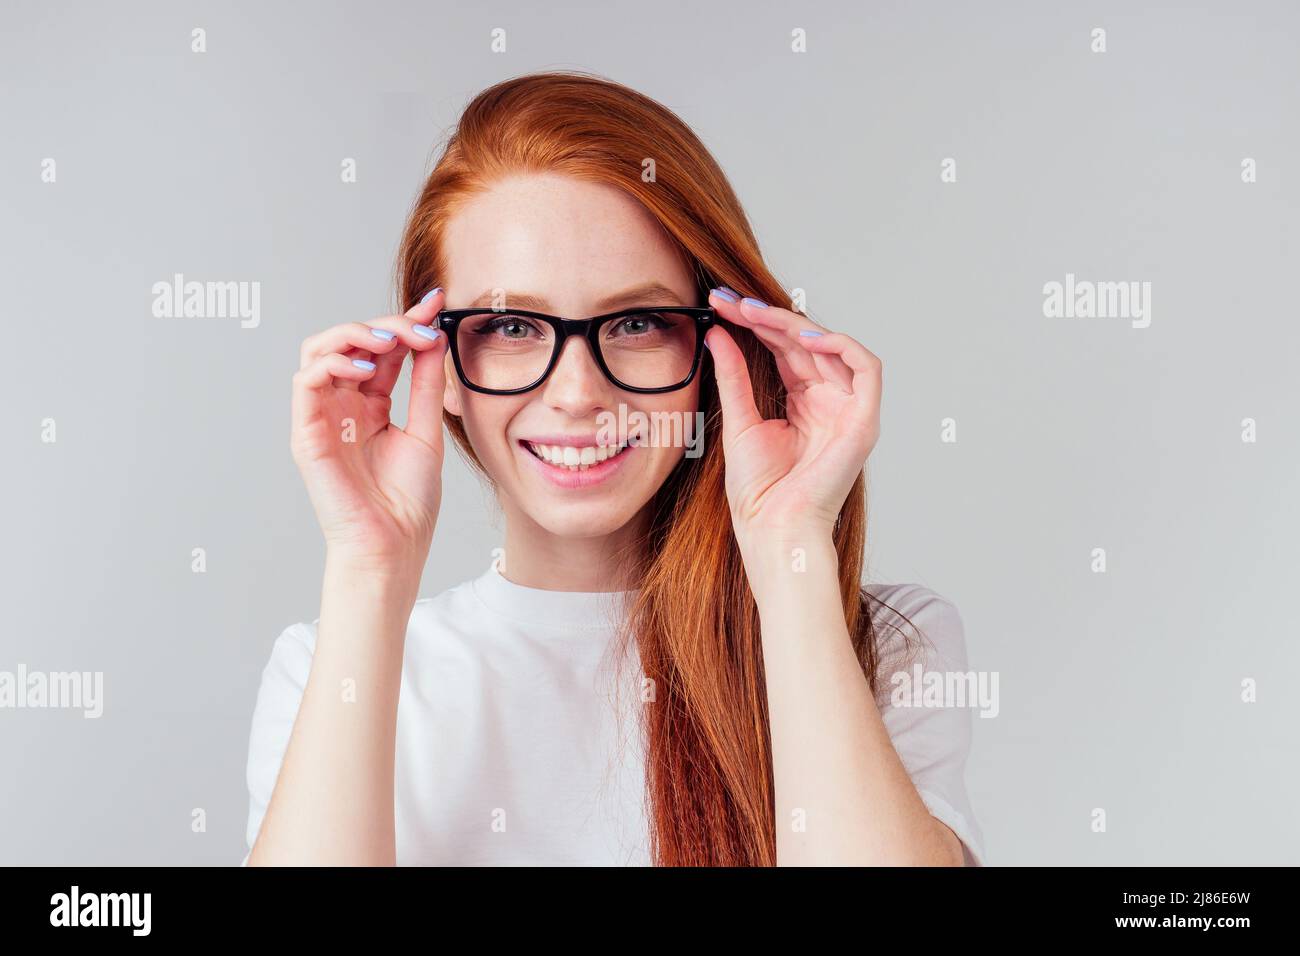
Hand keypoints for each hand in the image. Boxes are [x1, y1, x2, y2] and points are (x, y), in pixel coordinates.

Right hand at [289, 290, 449, 571]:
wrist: (393, 547)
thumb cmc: (408, 502)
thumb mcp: (427, 430)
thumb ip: (426, 384)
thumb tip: (434, 336)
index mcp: (371, 405)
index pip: (381, 350)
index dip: (405, 322)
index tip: (435, 302)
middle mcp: (343, 406)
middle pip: (350, 342)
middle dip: (385, 324)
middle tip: (418, 326)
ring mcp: (322, 418)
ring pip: (320, 350)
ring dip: (354, 334)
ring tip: (389, 341)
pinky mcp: (305, 434)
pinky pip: (305, 382)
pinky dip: (333, 364)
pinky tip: (367, 370)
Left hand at [704, 290, 881, 546]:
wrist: (773, 529)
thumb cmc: (758, 492)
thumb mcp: (738, 420)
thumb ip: (733, 376)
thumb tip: (717, 333)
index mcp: (802, 404)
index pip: (783, 349)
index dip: (755, 323)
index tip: (720, 304)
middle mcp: (828, 402)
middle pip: (804, 342)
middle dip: (767, 316)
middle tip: (730, 300)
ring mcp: (848, 410)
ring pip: (830, 347)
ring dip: (793, 324)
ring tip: (754, 313)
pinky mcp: (864, 420)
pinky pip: (867, 367)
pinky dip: (840, 345)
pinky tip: (803, 336)